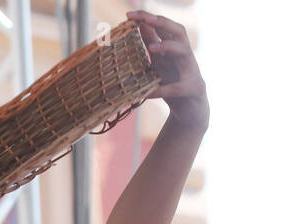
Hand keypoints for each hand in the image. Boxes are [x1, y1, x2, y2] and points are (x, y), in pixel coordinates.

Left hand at [128, 10, 207, 132]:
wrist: (189, 111)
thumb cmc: (172, 83)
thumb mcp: (159, 62)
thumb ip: (152, 45)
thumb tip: (141, 26)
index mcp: (174, 48)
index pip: (164, 27)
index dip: (148, 18)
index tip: (129, 14)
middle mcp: (184, 55)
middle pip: (178, 31)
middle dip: (162, 22)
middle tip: (144, 19)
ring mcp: (191, 70)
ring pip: (185, 51)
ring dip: (168, 47)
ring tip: (151, 48)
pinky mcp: (192, 88)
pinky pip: (177, 88)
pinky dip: (162, 90)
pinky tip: (149, 93)